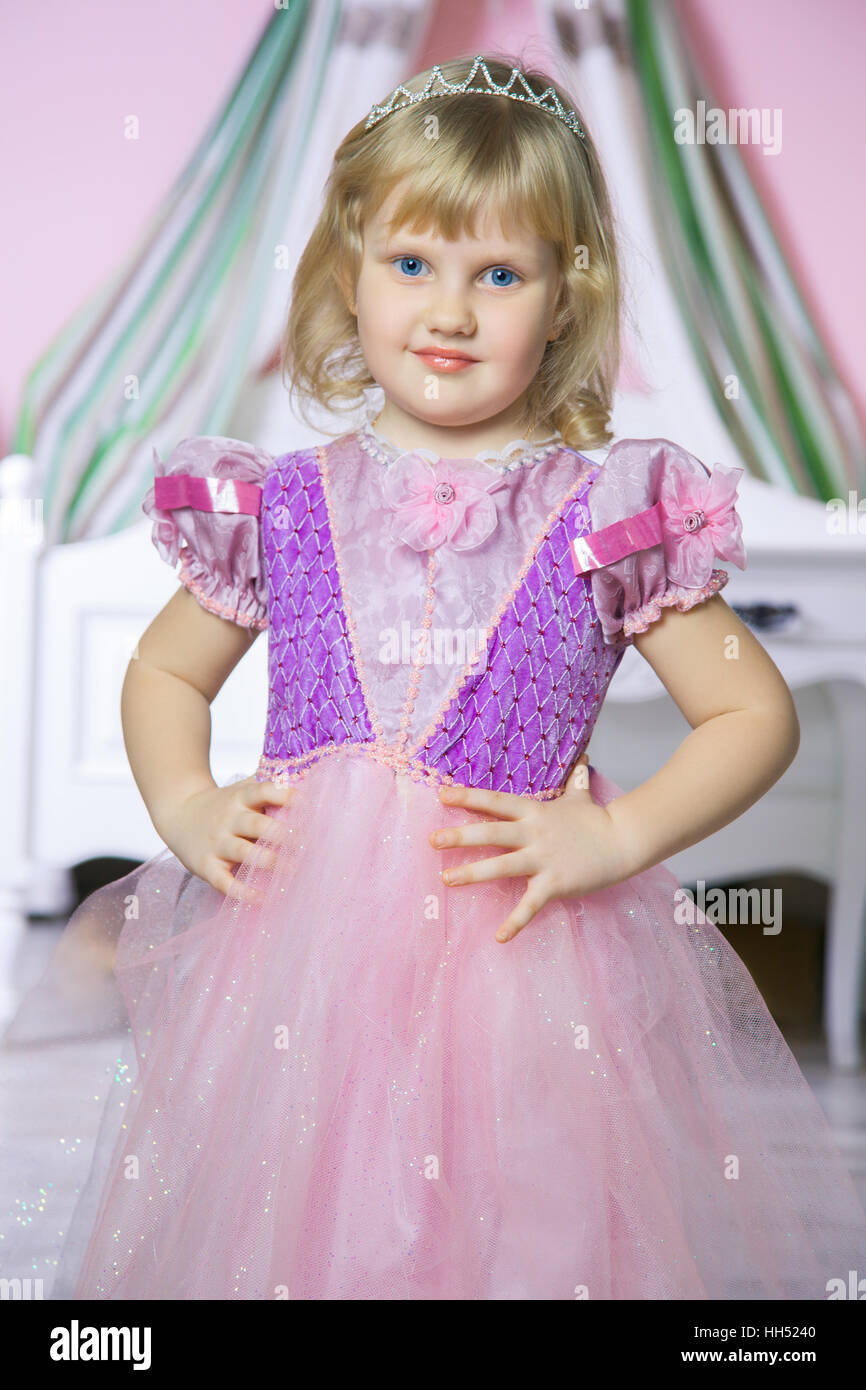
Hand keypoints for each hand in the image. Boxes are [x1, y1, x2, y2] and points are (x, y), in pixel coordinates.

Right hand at [157, 774, 294, 903]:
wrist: (178, 814)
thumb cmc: (223, 804)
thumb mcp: (241, 790)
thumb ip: (270, 786)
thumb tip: (308, 778)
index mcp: (241, 797)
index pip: (263, 791)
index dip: (285, 796)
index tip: (307, 804)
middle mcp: (229, 819)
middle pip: (257, 825)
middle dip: (283, 835)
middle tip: (306, 845)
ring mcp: (217, 843)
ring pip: (244, 853)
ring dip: (270, 862)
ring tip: (293, 871)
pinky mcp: (206, 866)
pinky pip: (224, 882)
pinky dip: (242, 892)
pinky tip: (262, 898)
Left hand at [428, 754, 631, 942]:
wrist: (625, 841)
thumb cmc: (599, 821)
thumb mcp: (582, 798)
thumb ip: (575, 781)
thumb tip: (583, 762)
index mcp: (535, 812)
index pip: (496, 802)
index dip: (469, 797)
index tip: (442, 795)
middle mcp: (534, 834)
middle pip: (491, 833)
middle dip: (460, 836)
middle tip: (432, 841)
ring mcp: (543, 859)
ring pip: (502, 866)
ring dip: (472, 874)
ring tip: (446, 879)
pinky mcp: (555, 884)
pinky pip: (530, 905)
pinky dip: (515, 922)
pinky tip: (499, 937)